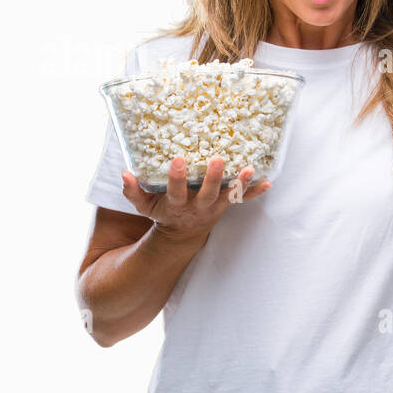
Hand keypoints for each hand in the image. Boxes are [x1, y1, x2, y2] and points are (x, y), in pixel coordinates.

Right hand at [120, 156, 269, 242]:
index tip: (177, 160)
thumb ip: (133, 191)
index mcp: (177, 204)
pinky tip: (268, 181)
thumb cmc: (163, 212)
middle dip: (213, 178)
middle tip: (218, 159)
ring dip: (241, 184)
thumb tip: (124, 173)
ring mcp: (215, 207)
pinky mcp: (227, 205)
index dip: (176, 177)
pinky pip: (244, 200)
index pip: (176, 191)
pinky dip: (256, 192)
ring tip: (250, 169)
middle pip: (208, 194)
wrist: (183, 233)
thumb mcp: (144, 206)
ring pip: (230, 196)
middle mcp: (199, 206)